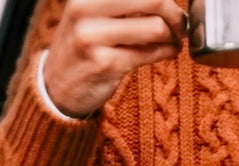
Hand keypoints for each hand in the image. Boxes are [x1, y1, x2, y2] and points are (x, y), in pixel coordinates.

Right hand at [44, 0, 185, 117]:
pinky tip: (168, 51)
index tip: (170, 6)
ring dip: (174, 36)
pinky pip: (151, 54)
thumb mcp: (92, 12)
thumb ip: (123, 4)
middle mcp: (86, 9)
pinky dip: (167, 51)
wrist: (58, 84)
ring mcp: (94, 37)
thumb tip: (165, 2)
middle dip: (175, 14)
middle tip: (181, 24)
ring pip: (156, 28)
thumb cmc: (85, 44)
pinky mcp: (107, 64)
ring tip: (174, 40)